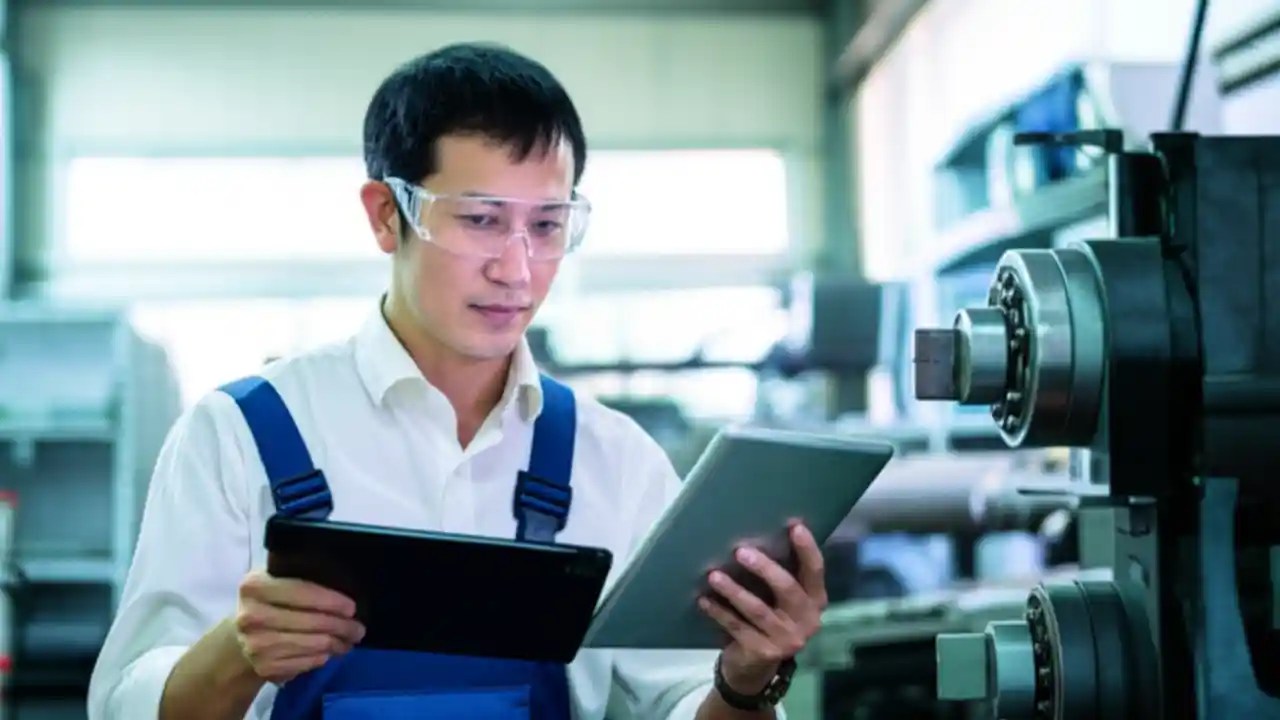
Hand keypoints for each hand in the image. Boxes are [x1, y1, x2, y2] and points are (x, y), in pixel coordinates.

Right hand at [233, 569, 365, 683]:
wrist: (239, 640)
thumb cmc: (268, 604)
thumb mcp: (275, 581)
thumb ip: (300, 578)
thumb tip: (346, 585)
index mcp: (255, 586)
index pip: (302, 592)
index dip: (332, 601)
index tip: (352, 608)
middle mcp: (252, 616)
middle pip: (314, 621)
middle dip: (343, 626)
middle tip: (359, 628)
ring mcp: (257, 645)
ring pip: (315, 644)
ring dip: (338, 643)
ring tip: (349, 640)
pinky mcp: (265, 668)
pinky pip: (308, 662)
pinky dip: (324, 657)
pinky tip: (330, 652)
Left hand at [697, 522, 827, 692]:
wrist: (756, 667)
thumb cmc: (769, 618)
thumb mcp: (782, 600)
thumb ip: (780, 575)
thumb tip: (755, 534)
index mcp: (816, 601)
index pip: (815, 571)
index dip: (807, 549)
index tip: (794, 526)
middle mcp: (808, 621)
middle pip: (788, 589)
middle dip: (765, 568)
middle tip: (740, 551)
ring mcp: (786, 640)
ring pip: (757, 609)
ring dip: (734, 591)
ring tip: (714, 575)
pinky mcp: (763, 652)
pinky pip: (737, 626)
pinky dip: (719, 612)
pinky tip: (704, 600)